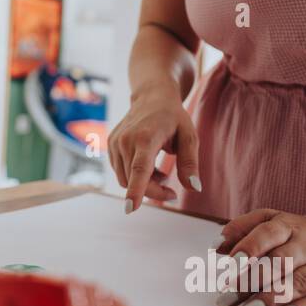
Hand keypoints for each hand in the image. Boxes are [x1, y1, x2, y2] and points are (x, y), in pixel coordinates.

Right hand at [107, 84, 200, 211]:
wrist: (151, 96)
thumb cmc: (173, 117)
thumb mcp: (189, 136)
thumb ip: (190, 163)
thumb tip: (194, 188)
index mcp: (146, 137)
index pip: (140, 169)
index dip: (136, 190)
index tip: (131, 209)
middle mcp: (126, 140)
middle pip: (135, 180)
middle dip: (153, 191)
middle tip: (172, 191)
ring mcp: (115, 143)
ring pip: (126, 179)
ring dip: (144, 184)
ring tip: (162, 173)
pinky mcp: (111, 145)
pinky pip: (121, 172)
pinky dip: (135, 176)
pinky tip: (149, 166)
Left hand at [214, 209, 305, 305]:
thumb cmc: (303, 235)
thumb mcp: (276, 221)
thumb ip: (244, 228)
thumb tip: (216, 247)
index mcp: (290, 226)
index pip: (268, 233)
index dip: (249, 247)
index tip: (231, 263)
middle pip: (280, 262)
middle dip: (252, 280)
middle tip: (228, 297)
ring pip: (299, 282)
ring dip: (273, 297)